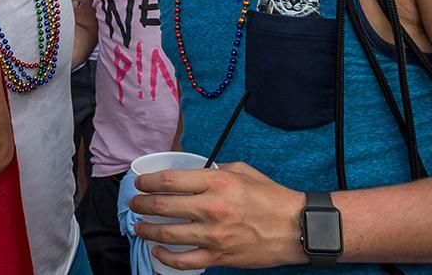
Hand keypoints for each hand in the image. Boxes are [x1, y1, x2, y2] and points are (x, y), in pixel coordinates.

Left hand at [130, 162, 305, 268]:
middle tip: (134, 203)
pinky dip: (165, 257)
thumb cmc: (271, 197)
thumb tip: (192, 174)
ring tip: (138, 226)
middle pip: (162, 206)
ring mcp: (214, 235)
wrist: (296, 227)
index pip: (170, 180)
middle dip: (141, 204)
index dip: (148, 182)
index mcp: (217, 182)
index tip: (139, 182)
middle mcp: (212, 208)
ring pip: (167, 234)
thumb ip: (214, 171)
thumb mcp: (242, 171)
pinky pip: (183, 261)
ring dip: (146, 229)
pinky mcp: (219, 257)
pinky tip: (157, 251)